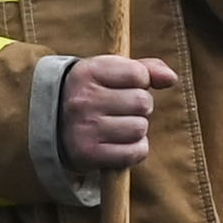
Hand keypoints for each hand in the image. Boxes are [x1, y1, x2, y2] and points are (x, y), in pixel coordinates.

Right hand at [58, 51, 181, 177]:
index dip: (139, 82)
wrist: (51, 126)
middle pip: (143, 102)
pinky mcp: (89, 154)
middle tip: (118, 110)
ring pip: (140, 128)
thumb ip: (144, 68)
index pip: (139, 74)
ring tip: (116, 127)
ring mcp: (84, 128)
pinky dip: (134, 150)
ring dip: (135, 129)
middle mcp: (82, 99)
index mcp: (86, 72)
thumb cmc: (91, 94)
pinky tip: (118, 144)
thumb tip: (171, 79)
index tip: (122, 87)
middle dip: (139, 107)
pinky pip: (135, 152)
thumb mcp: (109, 72)